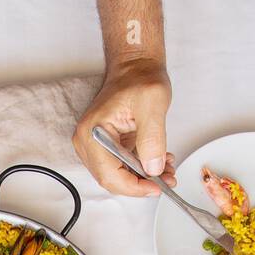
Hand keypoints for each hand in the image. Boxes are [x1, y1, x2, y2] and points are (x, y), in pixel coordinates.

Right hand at [73, 59, 175, 196]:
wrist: (136, 67)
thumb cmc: (140, 79)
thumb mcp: (153, 104)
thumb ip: (153, 138)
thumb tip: (153, 168)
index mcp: (93, 133)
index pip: (109, 175)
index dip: (134, 187)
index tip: (157, 187)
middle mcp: (88, 142)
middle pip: (112, 179)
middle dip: (140, 184)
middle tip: (167, 179)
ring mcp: (94, 145)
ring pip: (117, 176)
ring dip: (142, 178)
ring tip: (166, 168)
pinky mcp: (104, 147)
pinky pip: (121, 167)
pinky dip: (140, 170)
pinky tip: (157, 162)